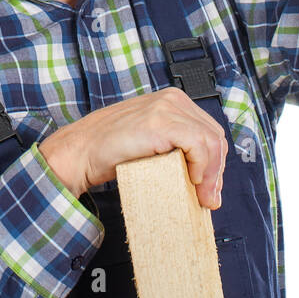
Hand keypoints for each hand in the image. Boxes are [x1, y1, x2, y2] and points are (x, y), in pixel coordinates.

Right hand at [39, 87, 226, 208]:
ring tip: (203, 195)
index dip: (216, 161)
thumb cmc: (111, 150)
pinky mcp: (160, 122)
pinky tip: (193, 180)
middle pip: (214, 135)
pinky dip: (201, 165)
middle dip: (217, 170)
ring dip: (211, 173)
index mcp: (172, 101)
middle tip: (210, 197)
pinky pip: (197, 143)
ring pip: (210, 140)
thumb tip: (203, 174)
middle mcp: (173, 99)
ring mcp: (166, 108)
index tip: (211, 187)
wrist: (81, 151)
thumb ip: (176, 147)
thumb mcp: (152, 143)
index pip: (209, 130)